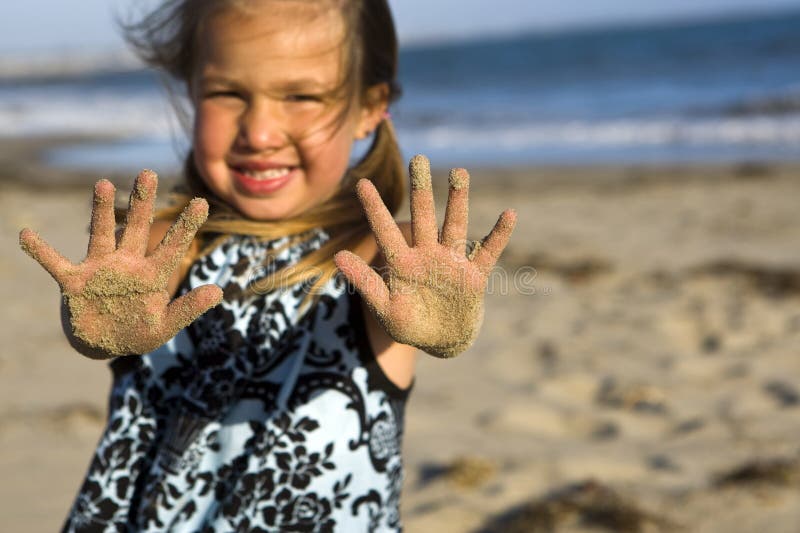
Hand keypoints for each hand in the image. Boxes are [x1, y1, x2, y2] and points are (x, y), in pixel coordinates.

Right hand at [19, 170, 221, 358]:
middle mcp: (126, 264)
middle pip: (136, 228)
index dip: (187, 226)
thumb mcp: (165, 326)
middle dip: (142, 202)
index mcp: (152, 275)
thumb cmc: (138, 333)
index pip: (173, 246)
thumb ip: (188, 309)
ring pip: (101, 234)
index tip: (203, 202)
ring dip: (100, 211)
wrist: (104, 344)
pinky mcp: (74, 282)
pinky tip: (25, 234)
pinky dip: (40, 251)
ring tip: (104, 183)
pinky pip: (54, 263)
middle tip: (148, 172)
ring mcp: (99, 269)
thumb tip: (218, 291)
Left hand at [335, 155, 515, 357]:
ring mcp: (451, 263)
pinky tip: (509, 214)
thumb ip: (365, 282)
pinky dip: (498, 235)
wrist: (441, 341)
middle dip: (421, 189)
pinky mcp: (474, 276)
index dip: (373, 208)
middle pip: (424, 217)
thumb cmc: (409, 326)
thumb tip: (337, 256)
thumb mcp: (385, 308)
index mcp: (402, 264)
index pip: (385, 231)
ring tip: (458, 172)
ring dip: (458, 201)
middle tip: (418, 159)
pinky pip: (488, 252)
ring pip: (454, 225)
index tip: (361, 182)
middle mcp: (427, 255)